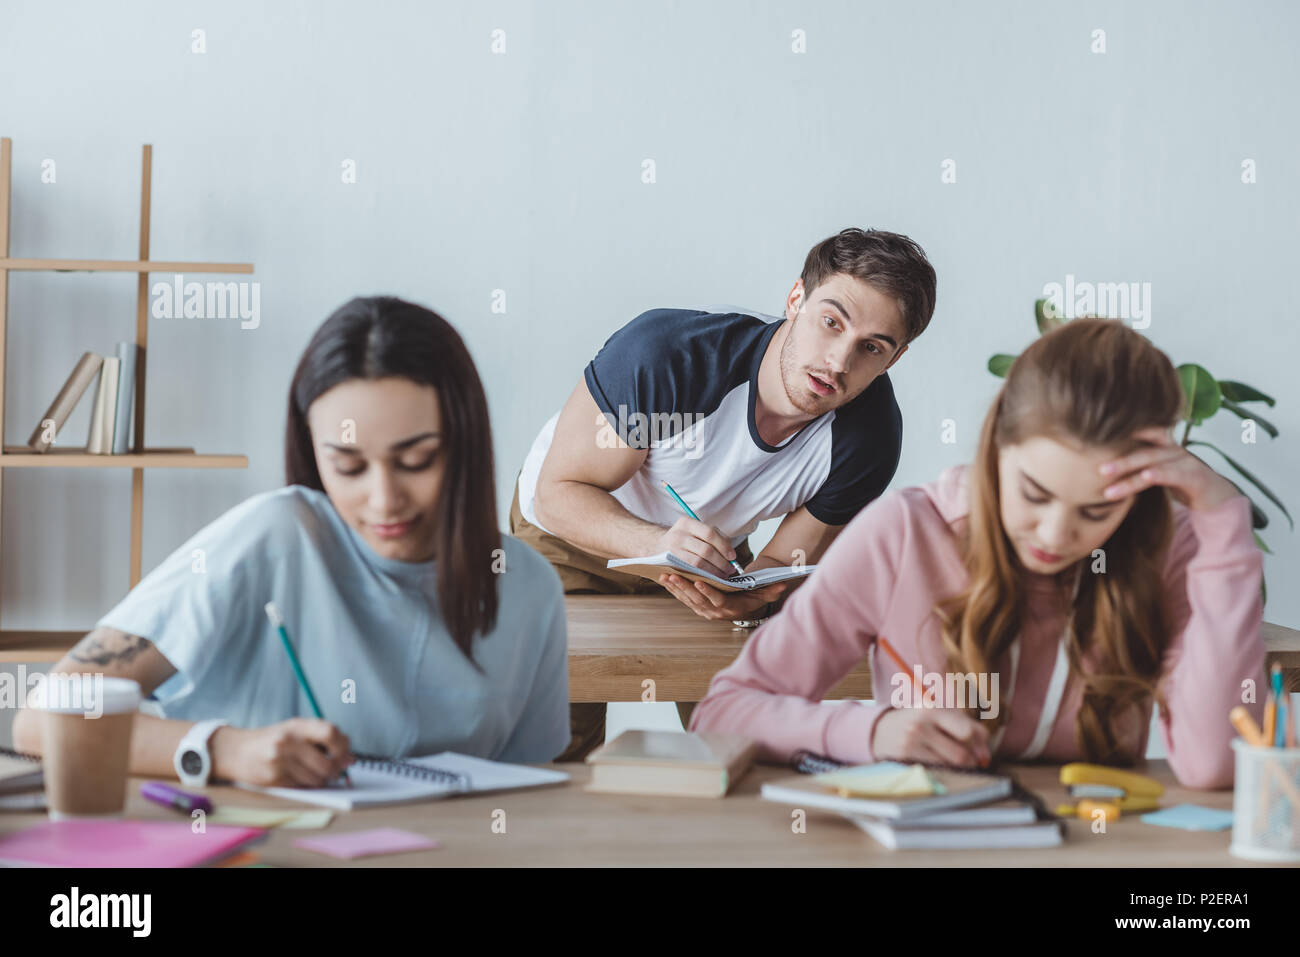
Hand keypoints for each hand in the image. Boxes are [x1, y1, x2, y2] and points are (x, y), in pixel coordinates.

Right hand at [211, 718, 353, 786]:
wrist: (238, 752)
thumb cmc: (274, 741)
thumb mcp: (296, 731)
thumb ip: (323, 739)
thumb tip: (351, 758)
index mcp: (297, 726)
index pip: (330, 732)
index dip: (343, 746)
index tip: (346, 755)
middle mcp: (288, 742)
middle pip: (327, 762)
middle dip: (336, 770)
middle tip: (335, 771)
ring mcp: (280, 761)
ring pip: (317, 778)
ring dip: (322, 779)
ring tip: (315, 772)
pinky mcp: (274, 779)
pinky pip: (302, 786)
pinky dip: (307, 784)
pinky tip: (299, 776)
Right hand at [653, 516, 741, 578]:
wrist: (657, 547)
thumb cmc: (684, 540)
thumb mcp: (695, 531)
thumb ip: (714, 537)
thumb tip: (730, 551)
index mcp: (686, 522)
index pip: (709, 533)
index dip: (723, 546)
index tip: (733, 556)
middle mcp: (678, 534)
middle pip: (706, 549)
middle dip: (721, 562)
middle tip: (730, 569)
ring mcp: (672, 549)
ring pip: (699, 562)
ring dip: (714, 571)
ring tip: (723, 574)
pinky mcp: (670, 563)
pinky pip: (691, 570)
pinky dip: (704, 574)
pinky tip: (712, 577)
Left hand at [658, 574, 792, 620]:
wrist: (744, 607)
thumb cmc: (752, 597)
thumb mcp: (763, 594)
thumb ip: (771, 590)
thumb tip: (783, 584)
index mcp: (730, 608)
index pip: (717, 601)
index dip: (708, 592)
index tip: (699, 582)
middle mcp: (715, 612)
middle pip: (697, 600)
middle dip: (684, 587)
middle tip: (673, 576)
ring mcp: (704, 610)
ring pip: (687, 599)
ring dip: (675, 588)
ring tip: (665, 576)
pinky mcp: (696, 606)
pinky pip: (683, 598)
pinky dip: (673, 589)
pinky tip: (665, 579)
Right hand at [870, 708, 991, 766]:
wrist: (879, 730)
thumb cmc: (917, 724)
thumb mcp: (937, 716)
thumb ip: (965, 728)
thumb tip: (985, 755)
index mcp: (932, 709)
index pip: (967, 731)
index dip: (980, 747)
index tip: (983, 755)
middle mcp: (921, 724)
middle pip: (960, 754)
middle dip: (970, 763)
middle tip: (969, 764)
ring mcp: (910, 742)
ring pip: (948, 767)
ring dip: (957, 770)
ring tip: (953, 764)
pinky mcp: (903, 759)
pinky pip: (934, 772)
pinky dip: (942, 773)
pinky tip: (938, 767)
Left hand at [1098, 426, 1237, 511]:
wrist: (1217, 497)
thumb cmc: (1181, 482)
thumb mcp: (1157, 471)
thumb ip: (1136, 467)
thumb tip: (1102, 468)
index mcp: (1162, 445)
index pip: (1141, 434)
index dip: (1121, 434)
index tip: (1095, 436)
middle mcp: (1173, 449)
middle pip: (1143, 451)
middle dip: (1119, 460)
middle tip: (1097, 470)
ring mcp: (1186, 460)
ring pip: (1154, 465)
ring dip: (1130, 477)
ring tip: (1108, 492)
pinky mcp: (1196, 476)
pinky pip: (1174, 474)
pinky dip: (1159, 474)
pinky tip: (1146, 477)